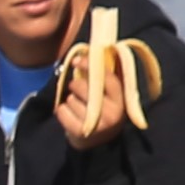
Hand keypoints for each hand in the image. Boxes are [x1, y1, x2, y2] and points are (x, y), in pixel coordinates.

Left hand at [50, 0, 127, 146]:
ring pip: (71, 99)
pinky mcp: (81, 132)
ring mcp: (98, 124)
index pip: (105, 76)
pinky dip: (62, 111)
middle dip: (78, 86)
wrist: (97, 142)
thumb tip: (104, 41)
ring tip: (79, 106)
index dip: (90, 65)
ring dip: (70, 100)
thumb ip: (108, 70)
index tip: (78, 58)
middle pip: (84, 87)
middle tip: (81, 91)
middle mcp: (114, 112)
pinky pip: (61, 111)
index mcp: (122, 97)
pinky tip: (71, 115)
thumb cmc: (103, 108)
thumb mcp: (110, 90)